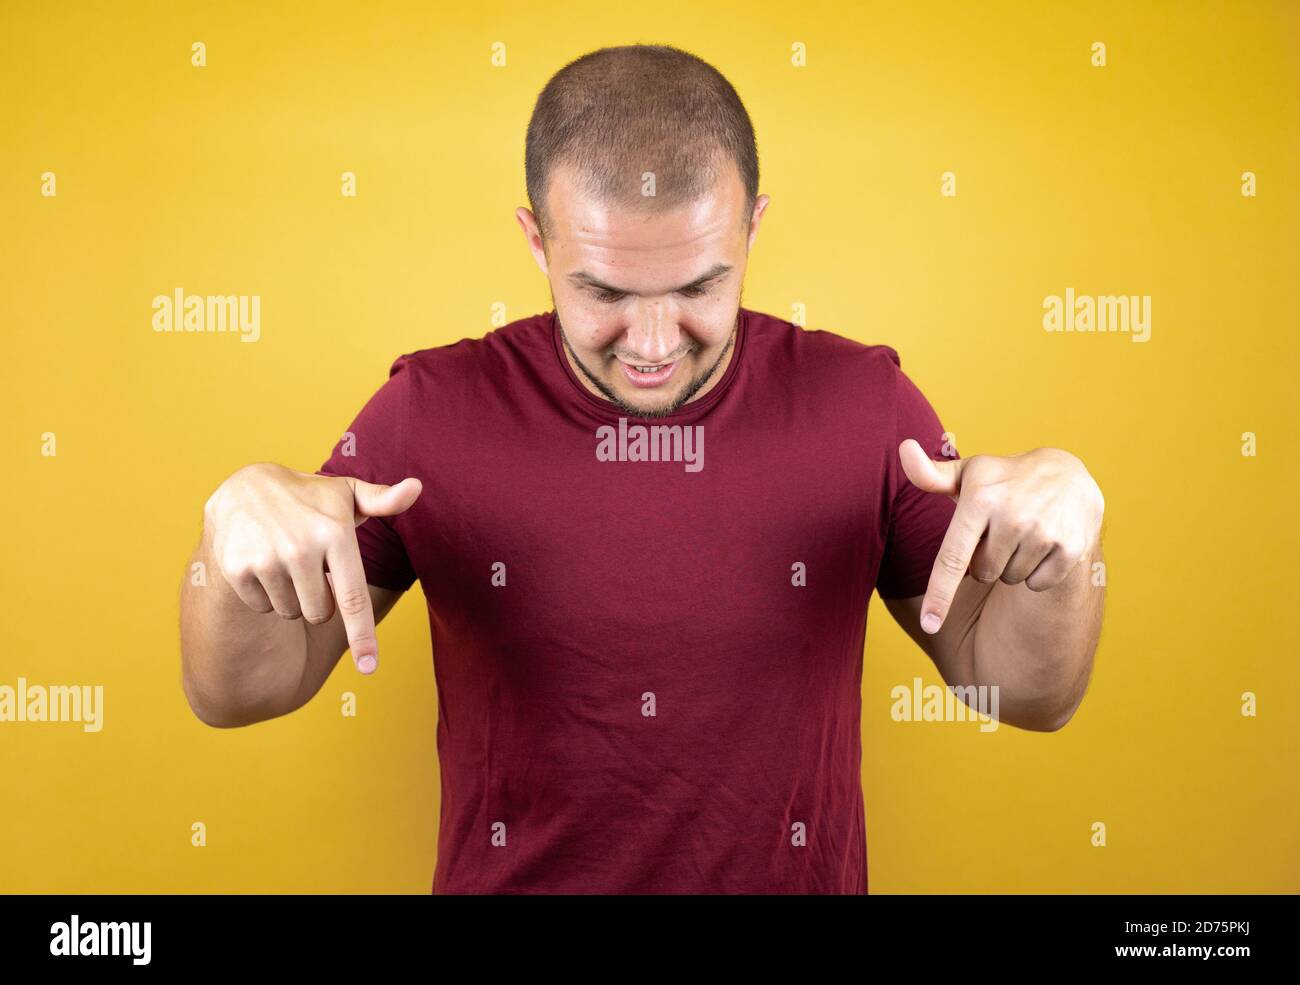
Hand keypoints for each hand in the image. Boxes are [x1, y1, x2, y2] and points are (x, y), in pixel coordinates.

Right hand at [203, 463, 421, 672]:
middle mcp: (301, 548)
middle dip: (319, 599)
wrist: (243, 487)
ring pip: (291, 613)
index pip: (352, 598)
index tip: (369, 667)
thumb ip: (383, 500)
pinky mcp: (236, 568)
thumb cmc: (309, 497)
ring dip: (292, 596)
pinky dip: (266, 594)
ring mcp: (266, 559)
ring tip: (284, 558)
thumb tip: (417, 487)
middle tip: (309, 564)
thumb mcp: (346, 495)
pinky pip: (263, 607)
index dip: (362, 637)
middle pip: (320, 613)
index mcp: (336, 534)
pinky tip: (261, 561)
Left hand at [899, 440, 1103, 633]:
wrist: (1069, 476)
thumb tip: (903, 448)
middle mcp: (1011, 516)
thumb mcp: (969, 475)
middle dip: (987, 559)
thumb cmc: (1004, 480)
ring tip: (1025, 533)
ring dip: (1012, 564)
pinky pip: (1037, 584)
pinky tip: (1045, 543)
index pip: (953, 558)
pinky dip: (1037, 572)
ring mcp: (1043, 533)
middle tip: (1002, 530)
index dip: (940, 595)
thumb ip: (930, 474)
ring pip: (1009, 579)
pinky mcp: (1071, 548)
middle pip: (981, 574)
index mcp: (978, 500)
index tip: (931, 624)